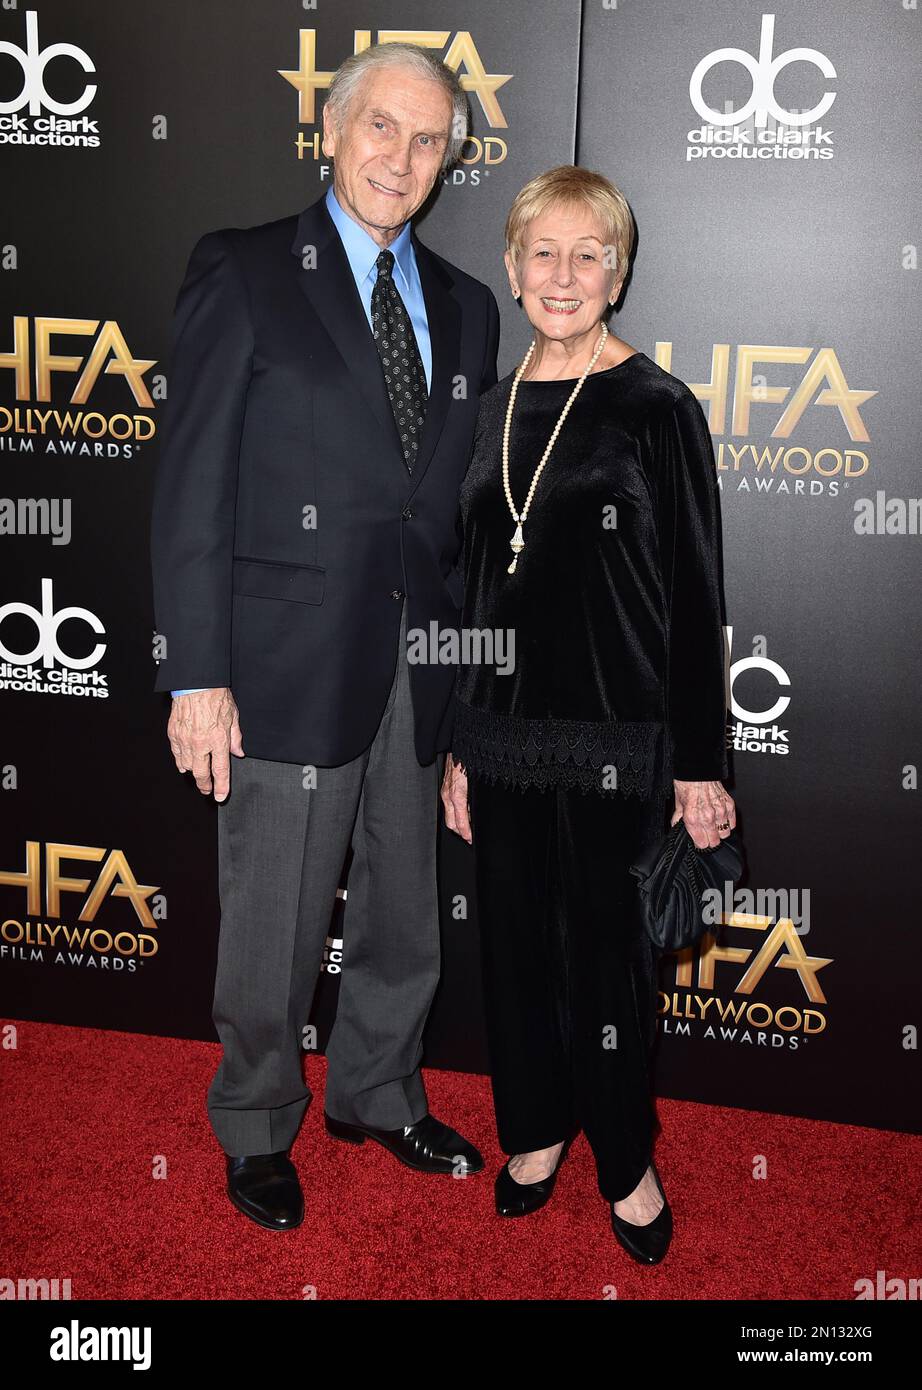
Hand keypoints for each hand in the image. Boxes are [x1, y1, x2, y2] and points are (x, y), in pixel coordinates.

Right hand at [168, 687, 243, 801]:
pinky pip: (177, 754)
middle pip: (201, 773)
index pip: (220, 770)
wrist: (196, 683)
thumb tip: (239, 752)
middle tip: (208, 790)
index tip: (220, 796)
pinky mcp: (174, 734)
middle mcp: (201, 743)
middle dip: (205, 785)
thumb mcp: (233, 717)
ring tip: (198, 776)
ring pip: (187, 766)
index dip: (221, 786)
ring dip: (193, 773)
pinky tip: (184, 764)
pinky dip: (181, 761)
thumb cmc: (216, 697)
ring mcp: (185, 739)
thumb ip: (235, 738)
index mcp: (218, 739)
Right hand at [441, 753, 471, 843]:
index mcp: (457, 796)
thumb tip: (479, 814)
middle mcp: (448, 795)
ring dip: (457, 823)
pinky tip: (465, 811)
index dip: (466, 834)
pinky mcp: (445, 786)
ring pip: (448, 814)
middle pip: (451, 823)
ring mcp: (445, 790)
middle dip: (460, 833)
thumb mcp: (478, 782)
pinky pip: (448, 805)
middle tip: (470, 838)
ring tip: (469, 827)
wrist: (463, 745)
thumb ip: (477, 800)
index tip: (471, 840)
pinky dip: (456, 812)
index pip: (460, 822)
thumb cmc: (471, 760)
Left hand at [671, 779, 735, 849]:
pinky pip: (732, 823)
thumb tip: (678, 828)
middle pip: (715, 842)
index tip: (698, 841)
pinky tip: (720, 818)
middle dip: (710, 840)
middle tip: (706, 834)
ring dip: (719, 832)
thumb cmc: (687, 783)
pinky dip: (727, 823)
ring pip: (725, 834)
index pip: (701, 844)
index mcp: (693, 818)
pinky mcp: (729, 805)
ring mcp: (720, 811)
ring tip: (713, 826)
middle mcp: (707, 816)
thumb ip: (678, 819)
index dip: (699, 844)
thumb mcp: (678, 803)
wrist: (697, 769)